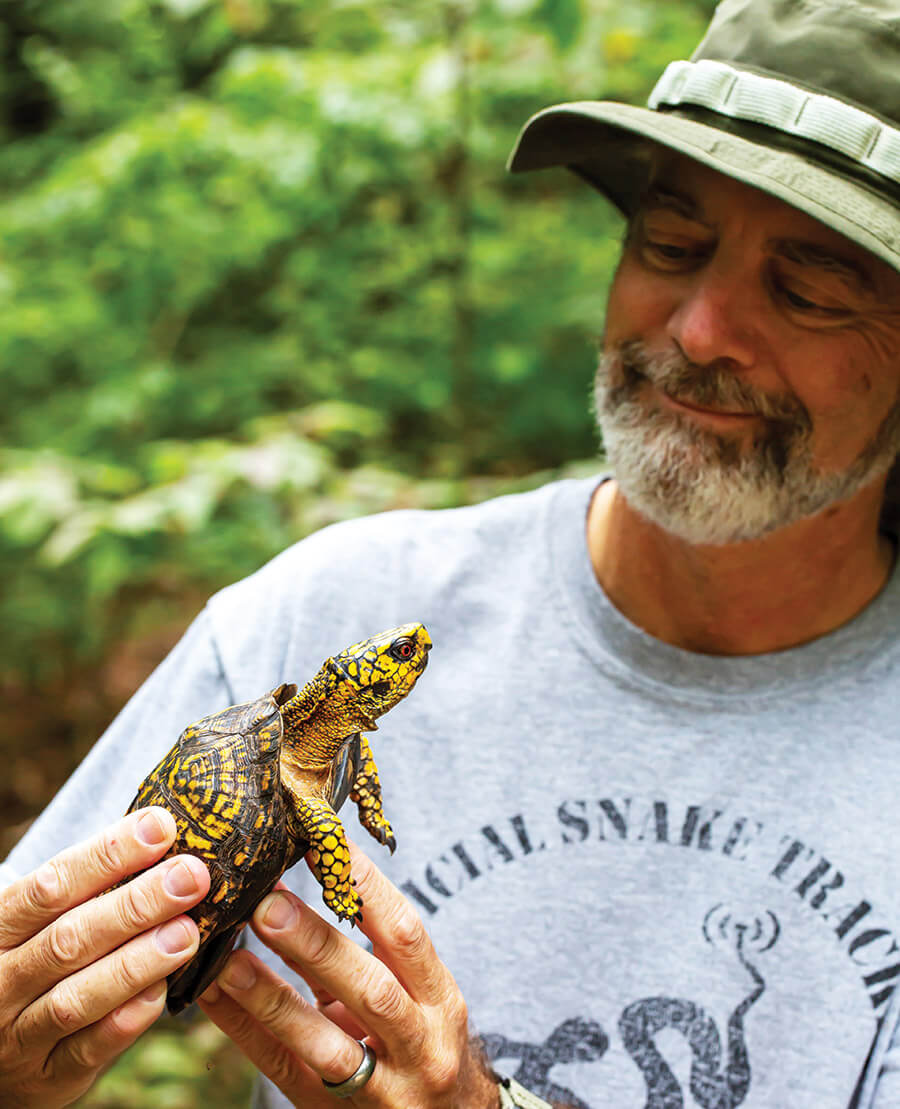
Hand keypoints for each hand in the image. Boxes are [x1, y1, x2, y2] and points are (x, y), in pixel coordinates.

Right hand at [0, 807, 209, 1107]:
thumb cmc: (35, 957)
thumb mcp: (43, 920)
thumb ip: (89, 889)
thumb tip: (166, 832)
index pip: (50, 886)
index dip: (107, 853)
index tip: (163, 825)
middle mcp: (1, 981)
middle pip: (68, 938)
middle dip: (136, 904)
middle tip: (192, 875)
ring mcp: (19, 1035)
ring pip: (76, 998)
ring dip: (136, 963)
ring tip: (187, 932)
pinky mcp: (48, 1077)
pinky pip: (88, 1050)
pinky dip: (126, 1020)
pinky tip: (162, 990)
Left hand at [198, 842, 498, 1107]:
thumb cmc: (421, 1042)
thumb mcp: (420, 997)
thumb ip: (376, 951)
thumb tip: (315, 870)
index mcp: (440, 999)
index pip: (406, 935)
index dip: (366, 888)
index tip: (324, 844)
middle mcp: (419, 1043)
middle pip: (370, 990)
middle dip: (316, 944)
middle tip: (268, 902)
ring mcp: (381, 1089)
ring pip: (325, 1044)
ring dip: (272, 996)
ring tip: (229, 957)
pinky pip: (285, 1073)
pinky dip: (246, 1032)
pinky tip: (215, 995)